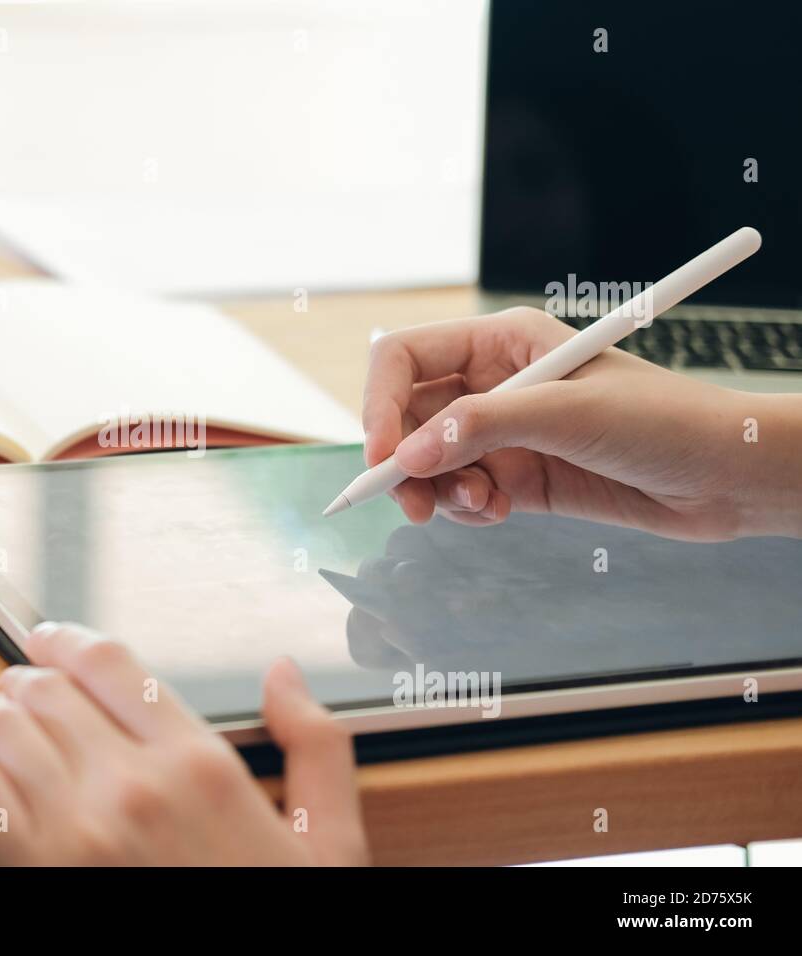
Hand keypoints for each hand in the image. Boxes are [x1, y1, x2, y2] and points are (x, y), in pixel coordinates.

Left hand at [0, 622, 368, 865]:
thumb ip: (315, 745)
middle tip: (20, 681)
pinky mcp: (34, 875)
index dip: (67, 638)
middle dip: (27, 675)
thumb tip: (284, 674)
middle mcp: (132, 787)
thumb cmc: (277, 918)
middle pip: (48, 689)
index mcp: (201, 766)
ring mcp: (77, 833)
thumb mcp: (328, 843)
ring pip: (5, 728)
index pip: (110, 664)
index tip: (49, 637)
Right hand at [363, 307, 801, 540]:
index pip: (404, 359)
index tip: (384, 457)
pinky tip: (500, 511)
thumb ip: (485, 427)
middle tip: (414, 505)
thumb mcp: (571, 412)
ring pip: (427, 461)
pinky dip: (465, 509)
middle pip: (405, 416)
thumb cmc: (665, 421)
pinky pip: (459, 493)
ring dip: (438, 491)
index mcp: (501, 341)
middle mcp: (493, 383)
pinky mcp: (515, 475)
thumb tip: (411, 455)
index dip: (381, 404)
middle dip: (402, 460)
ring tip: (482, 506)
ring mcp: (502, 432)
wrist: (726, 475)